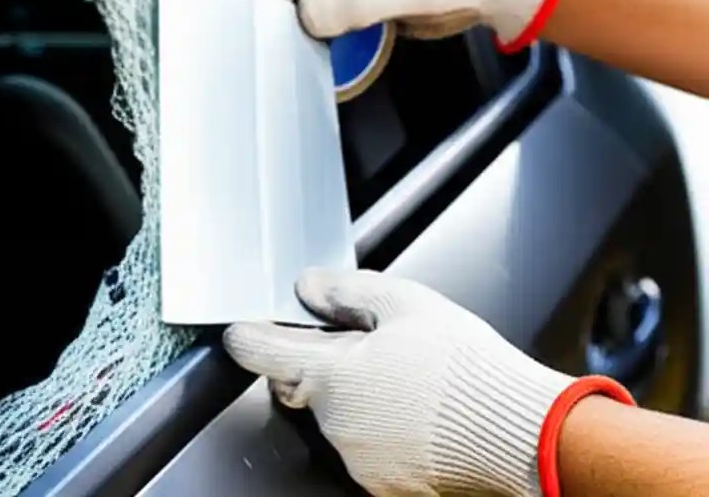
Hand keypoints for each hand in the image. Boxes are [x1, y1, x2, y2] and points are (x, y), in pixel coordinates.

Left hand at [223, 268, 572, 496]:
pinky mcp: (386, 485)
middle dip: (322, 365)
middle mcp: (337, 424)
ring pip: (340, 418)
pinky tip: (419, 413)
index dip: (248, 337)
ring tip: (410, 381)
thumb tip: (308, 287)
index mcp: (331, 376)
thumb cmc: (470, 371)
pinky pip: (370, 448)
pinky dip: (384, 429)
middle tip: (369, 346)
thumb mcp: (407, 304)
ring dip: (358, 398)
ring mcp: (360, 460)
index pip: (262, 354)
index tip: (240, 331)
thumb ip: (345, 291)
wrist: (525, 435)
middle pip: (304, 386)